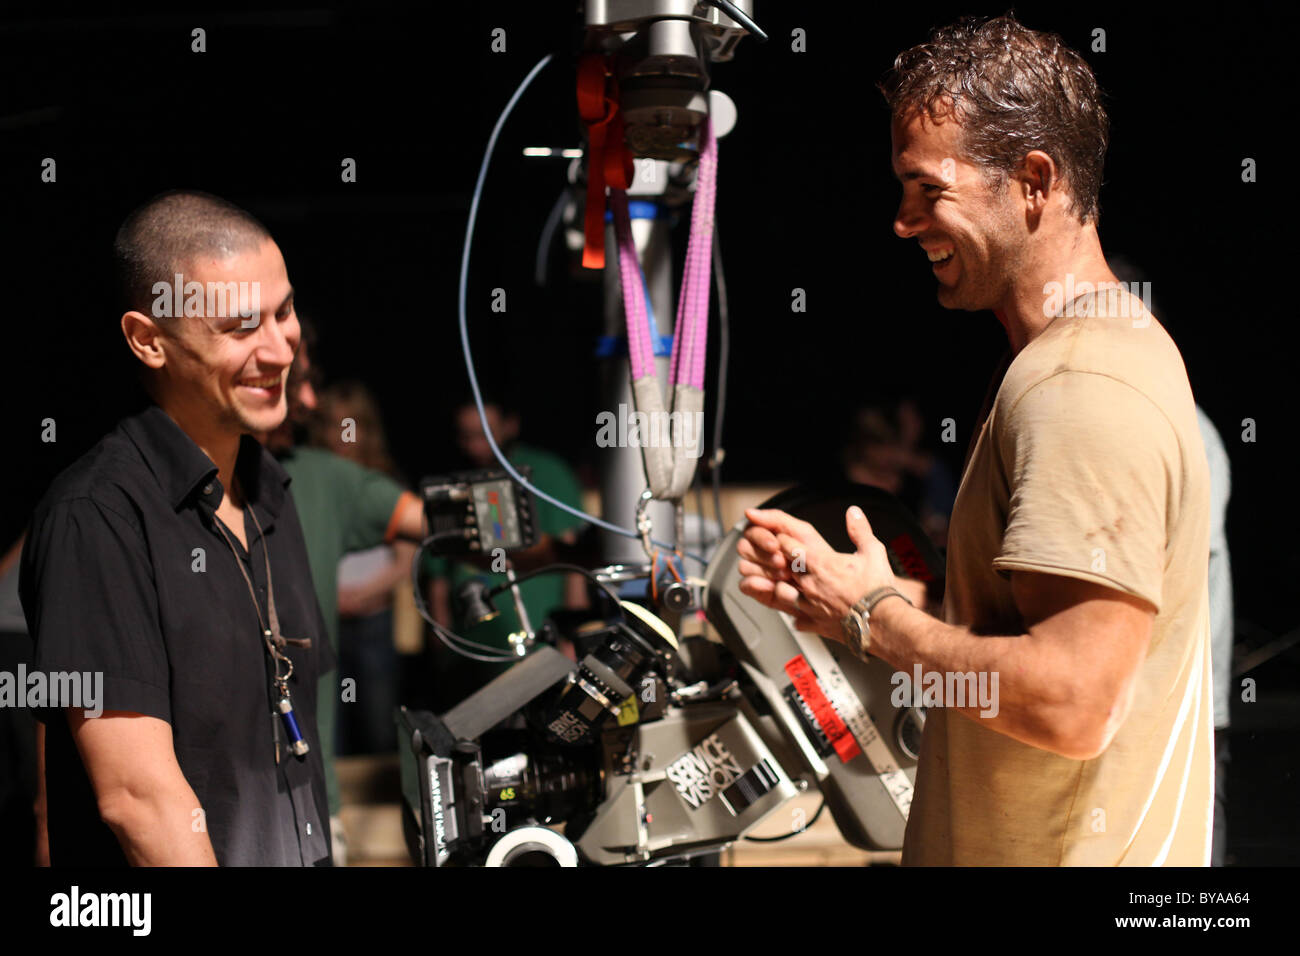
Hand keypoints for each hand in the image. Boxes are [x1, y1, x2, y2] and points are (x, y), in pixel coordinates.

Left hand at [736, 506, 896, 639]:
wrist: (883, 620)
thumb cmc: (877, 587)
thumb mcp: (873, 550)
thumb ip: (859, 530)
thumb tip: (853, 512)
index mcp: (821, 563)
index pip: (788, 546)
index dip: (785, 541)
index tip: (787, 540)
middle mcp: (810, 583)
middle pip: (782, 568)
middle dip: (782, 563)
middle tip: (787, 560)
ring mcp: (810, 605)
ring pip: (782, 593)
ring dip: (785, 588)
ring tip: (793, 586)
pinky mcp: (814, 623)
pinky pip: (796, 620)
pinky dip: (799, 616)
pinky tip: (806, 613)